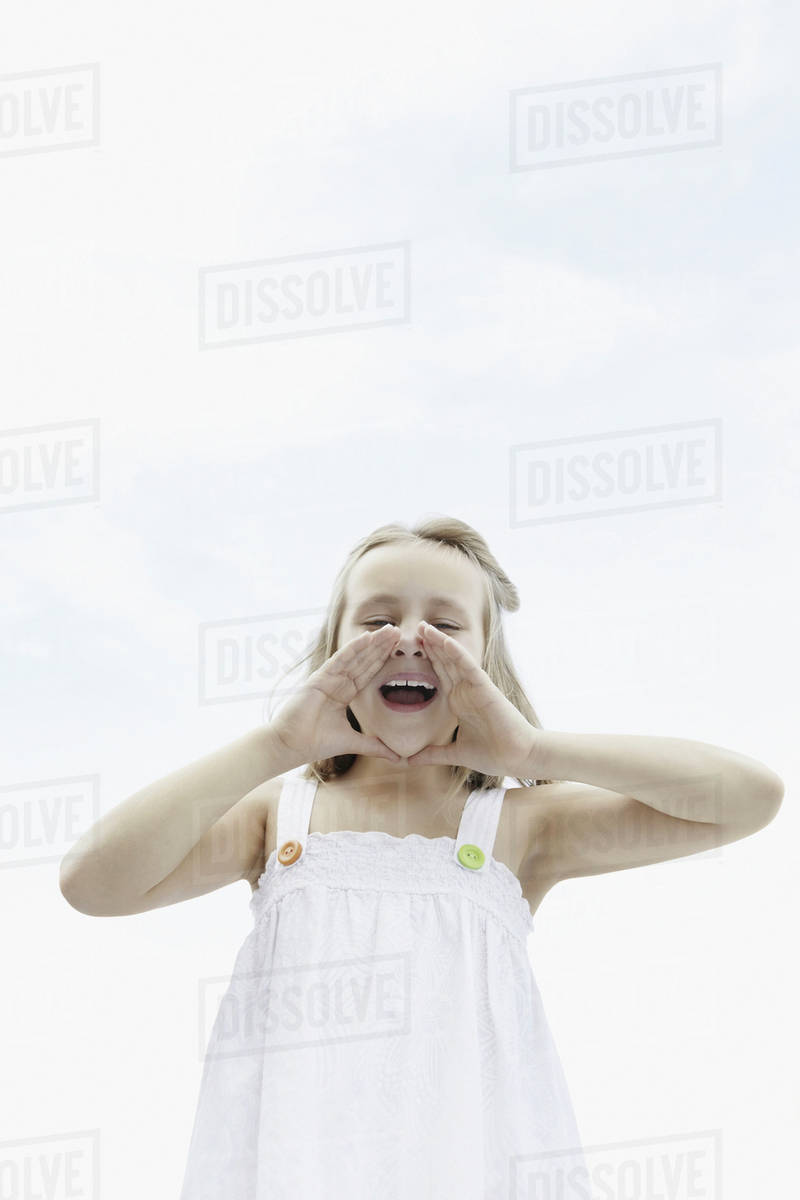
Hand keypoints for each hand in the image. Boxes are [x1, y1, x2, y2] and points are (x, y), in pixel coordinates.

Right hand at [268, 625, 403, 767]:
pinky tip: (368, 637)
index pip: (368, 673)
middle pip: (364, 661)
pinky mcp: (320, 678)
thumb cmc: (316, 743)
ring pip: (355, 656)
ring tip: (389, 630)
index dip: (382, 660)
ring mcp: (328, 678)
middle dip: (381, 647)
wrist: (291, 746)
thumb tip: (397, 758)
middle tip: (398, 632)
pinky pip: (340, 659)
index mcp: (344, 694)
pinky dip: (354, 648)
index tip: (398, 649)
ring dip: (372, 643)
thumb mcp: (353, 742)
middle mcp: (337, 683)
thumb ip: (374, 746)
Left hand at [403, 621, 539, 778]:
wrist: (518, 759)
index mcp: (458, 702)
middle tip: (414, 626)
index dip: (426, 660)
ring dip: (440, 642)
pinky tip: (445, 641)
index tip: (408, 648)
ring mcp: (475, 688)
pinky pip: (469, 668)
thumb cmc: (494, 754)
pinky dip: (457, 654)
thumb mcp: (455, 754)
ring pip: (454, 660)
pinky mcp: (485, 689)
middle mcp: (465, 691)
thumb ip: (432, 754)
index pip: (439, 675)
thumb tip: (409, 761)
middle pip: (444, 662)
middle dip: (430, 645)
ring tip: (424, 627)